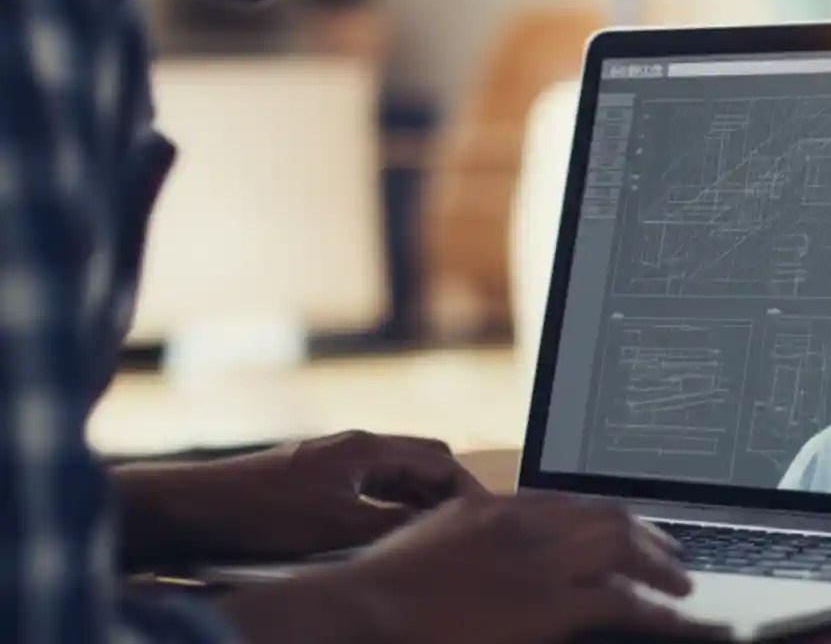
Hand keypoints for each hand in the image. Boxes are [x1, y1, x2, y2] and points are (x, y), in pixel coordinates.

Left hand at [115, 430, 487, 564]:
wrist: (196, 509)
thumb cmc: (263, 512)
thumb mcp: (339, 525)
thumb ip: (394, 521)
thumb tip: (434, 525)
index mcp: (366, 448)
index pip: (438, 460)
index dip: (466, 489)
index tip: (481, 517)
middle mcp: (353, 448)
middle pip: (420, 463)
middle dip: (445, 493)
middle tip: (461, 528)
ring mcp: (332, 463)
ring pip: (394, 478)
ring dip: (416, 502)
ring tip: (428, 536)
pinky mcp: (313, 481)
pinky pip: (368, 490)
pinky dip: (387, 508)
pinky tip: (382, 535)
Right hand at [224, 494, 730, 643]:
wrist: (363, 609)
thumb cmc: (382, 587)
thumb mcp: (432, 538)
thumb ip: (470, 533)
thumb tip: (492, 545)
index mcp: (495, 506)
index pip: (569, 502)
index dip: (608, 517)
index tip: (629, 529)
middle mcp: (523, 522)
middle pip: (605, 516)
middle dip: (646, 534)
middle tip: (671, 555)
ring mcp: (536, 560)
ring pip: (620, 546)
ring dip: (658, 564)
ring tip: (679, 584)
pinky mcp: (544, 603)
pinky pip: (616, 599)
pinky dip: (651, 606)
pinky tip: (669, 615)